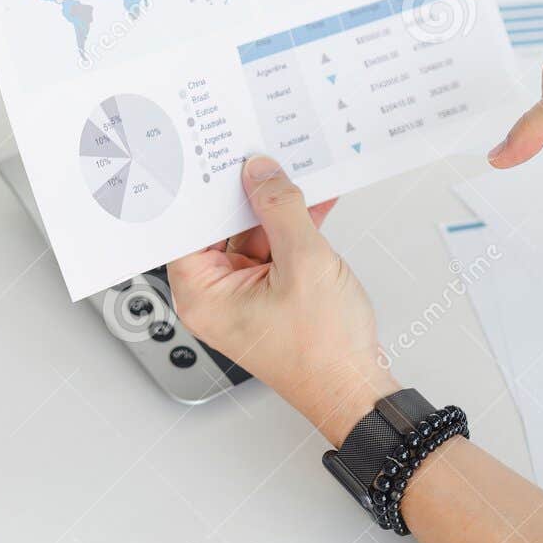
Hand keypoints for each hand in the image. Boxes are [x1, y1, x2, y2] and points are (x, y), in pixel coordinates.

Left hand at [168, 156, 397, 442]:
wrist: (356, 389)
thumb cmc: (323, 351)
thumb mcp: (305, 263)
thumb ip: (281, 210)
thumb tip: (261, 174)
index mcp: (202, 296)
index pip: (186, 229)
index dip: (201, 192)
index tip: (216, 157)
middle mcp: (216, 296)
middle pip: (221, 228)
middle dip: (247, 193)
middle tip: (261, 153)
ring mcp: (245, 295)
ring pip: (253, 234)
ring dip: (277, 207)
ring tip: (297, 172)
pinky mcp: (272, 293)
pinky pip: (275, 248)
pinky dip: (294, 227)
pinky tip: (315, 201)